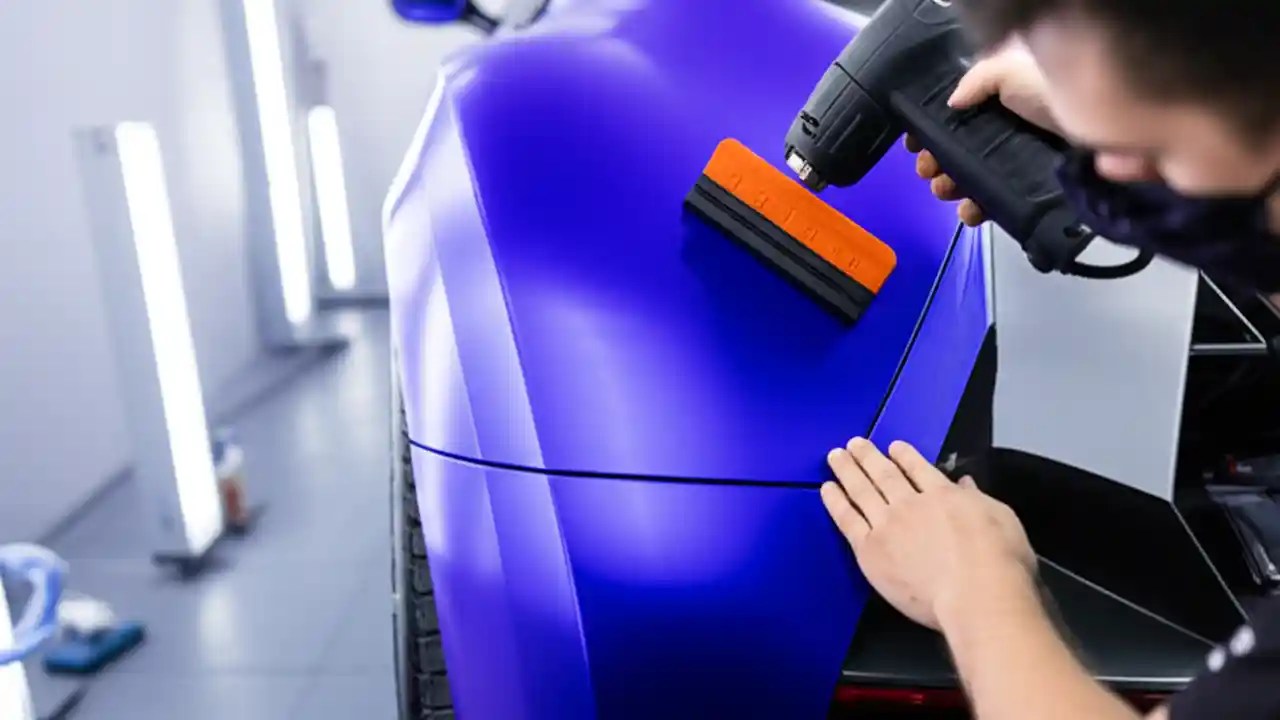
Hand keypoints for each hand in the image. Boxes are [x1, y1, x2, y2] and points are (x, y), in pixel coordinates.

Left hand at [821, 438, 1036, 630]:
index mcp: (945, 496)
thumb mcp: (1000, 518)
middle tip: (854, 443)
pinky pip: (847, 519)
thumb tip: (965, 485)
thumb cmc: (999, 562)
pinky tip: (827, 488)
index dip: (904, 456)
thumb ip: (976, 499)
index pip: (919, 469)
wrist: (977, 595)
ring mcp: (888, 525)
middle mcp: (912, 504)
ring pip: (862, 490)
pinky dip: (836, 501)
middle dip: (869, 456)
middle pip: (885, 475)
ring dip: (848, 470)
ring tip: (835, 456)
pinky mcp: (870, 549)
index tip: (893, 446)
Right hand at [907, 41, 1059, 226]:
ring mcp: (1020, 159)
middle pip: (961, 148)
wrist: (1109, 134)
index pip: (959, 112)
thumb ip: (977, 81)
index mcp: (1002, 94)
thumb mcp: (1010, 68)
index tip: (915, 143)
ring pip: (974, 178)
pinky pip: (997, 202)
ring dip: (951, 186)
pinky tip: (969, 211)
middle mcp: (1009, 126)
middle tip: (928, 169)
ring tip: (944, 189)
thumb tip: (952, 104)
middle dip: (936, 161)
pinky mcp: (1032, 188)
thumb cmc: (1054, 90)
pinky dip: (978, 209)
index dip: (933, 128)